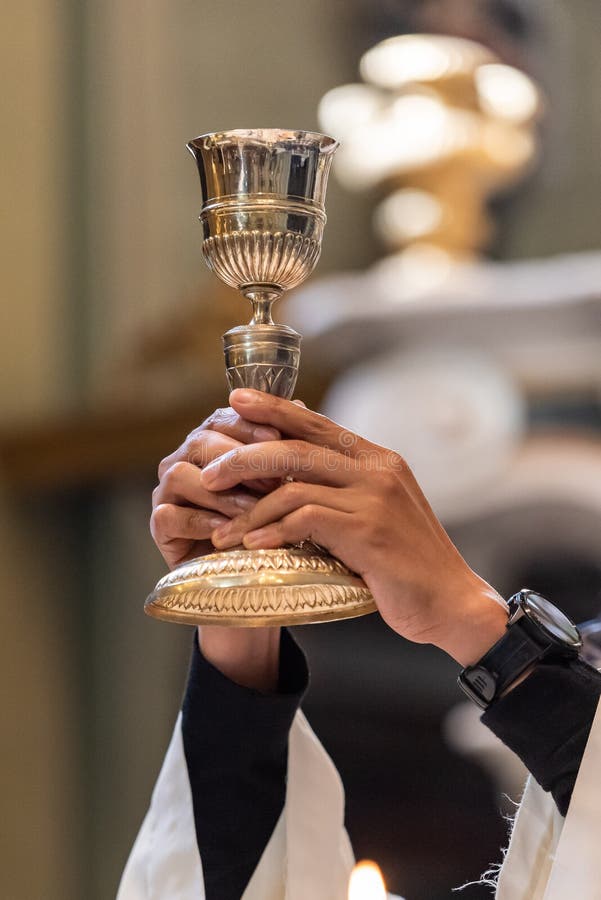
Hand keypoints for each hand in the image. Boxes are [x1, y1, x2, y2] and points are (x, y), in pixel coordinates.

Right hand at [151, 406, 277, 568]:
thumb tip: (299, 404)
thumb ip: (285, 445)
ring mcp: (167, 492)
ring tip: (254, 510)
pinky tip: (226, 530)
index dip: (249, 427)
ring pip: (181, 475)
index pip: (222, 419)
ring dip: (222, 493)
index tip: (278, 439)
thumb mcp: (284, 482)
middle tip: (272, 479)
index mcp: (211, 441)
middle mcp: (184, 460)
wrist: (251, 576)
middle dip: (237, 459)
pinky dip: (200, 521)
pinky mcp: (160, 526)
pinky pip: (169, 515)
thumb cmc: (268, 521)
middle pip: (199, 442)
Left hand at [203, 389, 507, 666]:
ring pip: (294, 485)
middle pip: (296, 447)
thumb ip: (342, 492)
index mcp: (377, 460)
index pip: (317, 423)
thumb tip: (292, 481)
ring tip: (220, 532)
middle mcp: (378, 470)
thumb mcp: (375, 514)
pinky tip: (254, 545)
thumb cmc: (406, 564)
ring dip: (249, 510)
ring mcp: (376, 499)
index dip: (274, 409)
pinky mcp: (370, 532)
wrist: (452, 603)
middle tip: (209, 475)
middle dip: (244, 458)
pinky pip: (307, 519)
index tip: (235, 400)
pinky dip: (274, 531)